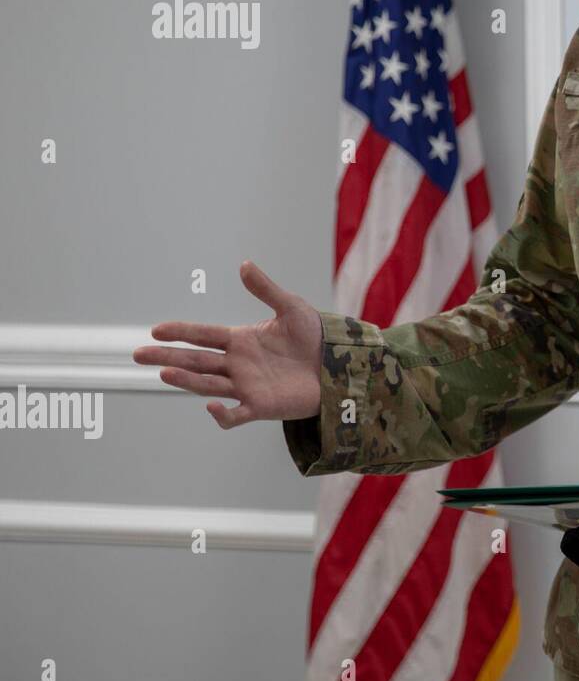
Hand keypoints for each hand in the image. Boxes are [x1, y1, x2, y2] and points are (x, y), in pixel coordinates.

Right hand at [132, 260, 323, 428]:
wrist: (337, 365)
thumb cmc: (315, 336)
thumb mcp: (291, 308)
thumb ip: (266, 289)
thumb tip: (244, 265)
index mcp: (240, 340)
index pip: (203, 335)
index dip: (180, 332)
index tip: (156, 330)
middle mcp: (237, 364)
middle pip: (196, 360)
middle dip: (167, 356)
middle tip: (139, 354)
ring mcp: (246, 386)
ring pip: (208, 384)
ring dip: (186, 380)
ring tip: (164, 372)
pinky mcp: (260, 407)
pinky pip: (235, 415)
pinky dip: (222, 415)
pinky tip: (212, 407)